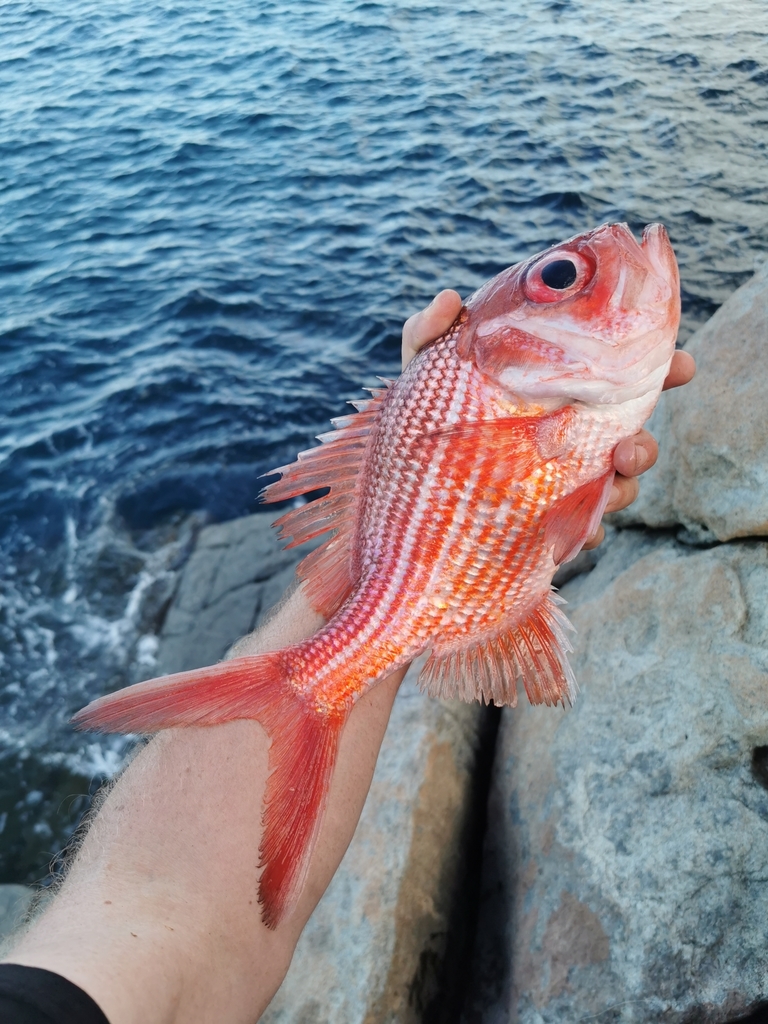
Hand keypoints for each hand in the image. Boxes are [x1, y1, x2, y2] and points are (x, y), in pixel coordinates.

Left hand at [402, 289, 696, 549]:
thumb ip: (428, 334)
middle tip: (629, 446)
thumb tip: (447, 299)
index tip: (682, 365)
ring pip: (616, 488)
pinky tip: (574, 533)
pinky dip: (586, 532)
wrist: (407, 491)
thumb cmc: (426, 422)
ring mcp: (562, 484)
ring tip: (604, 486)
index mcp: (558, 394)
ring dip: (622, 489)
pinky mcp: (548, 526)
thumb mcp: (421, 376)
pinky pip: (583, 532)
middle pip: (630, 438)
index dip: (661, 370)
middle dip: (645, 445)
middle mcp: (569, 438)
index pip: (618, 378)